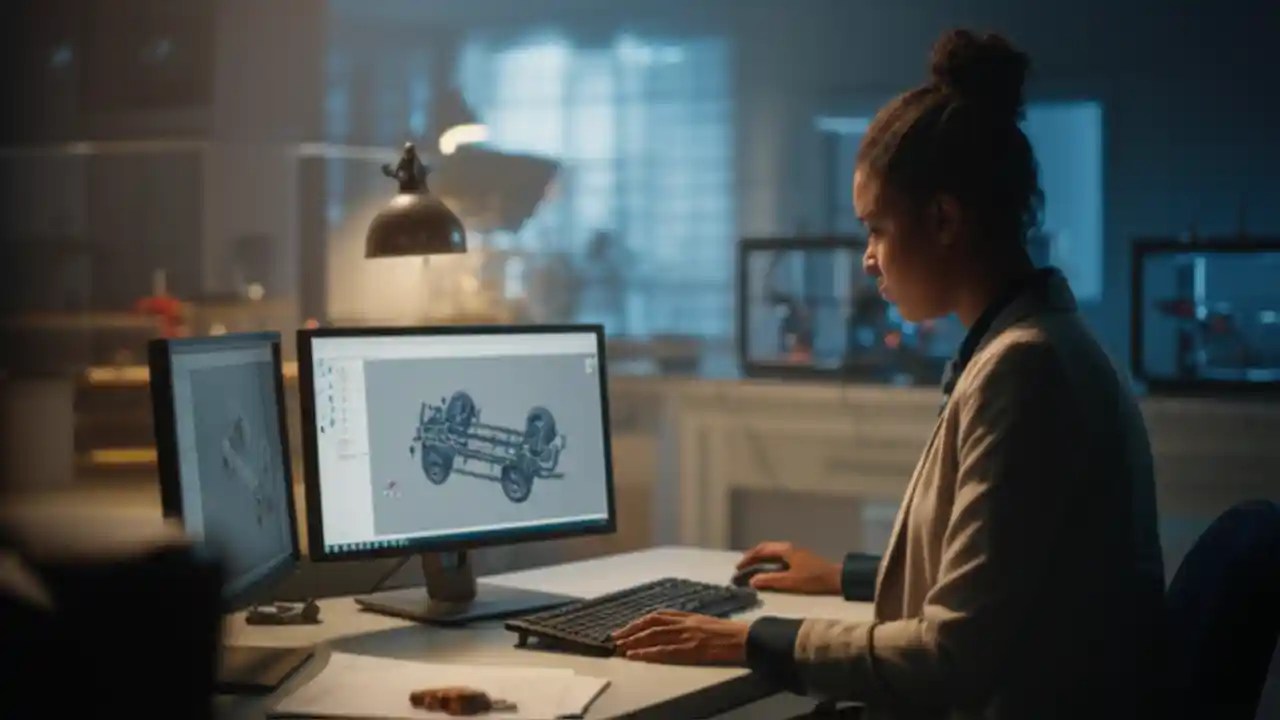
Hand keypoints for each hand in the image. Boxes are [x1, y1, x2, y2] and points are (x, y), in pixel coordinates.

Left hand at [612, 610, 748, 664]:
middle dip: (631, 631)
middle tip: (615, 638)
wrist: (746, 638)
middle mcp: (685, 623)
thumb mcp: (705, 623)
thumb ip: (688, 624)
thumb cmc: (729, 633)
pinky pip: (665, 650)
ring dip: (634, 641)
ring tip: (620, 647)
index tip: (625, 628)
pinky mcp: (692, 649)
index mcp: (688, 616)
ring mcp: (687, 635)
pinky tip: (635, 656)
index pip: (657, 615)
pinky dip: (647, 652)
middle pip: (651, 624)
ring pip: (654, 635)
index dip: (639, 622)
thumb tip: (670, 631)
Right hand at [737, 541, 841, 593]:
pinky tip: (767, 572)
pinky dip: (768, 564)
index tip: (738, 568)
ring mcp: (795, 554)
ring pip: (772, 554)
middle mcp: (789, 548)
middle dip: (752, 558)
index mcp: (786, 550)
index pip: (761, 550)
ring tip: (750, 570)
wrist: (836, 579)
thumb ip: (770, 580)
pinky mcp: (799, 560)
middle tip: (741, 568)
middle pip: (766, 549)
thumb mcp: (790, 581)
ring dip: (760, 561)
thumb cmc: (814, 579)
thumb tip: (752, 581)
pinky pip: (778, 559)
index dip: (748, 558)